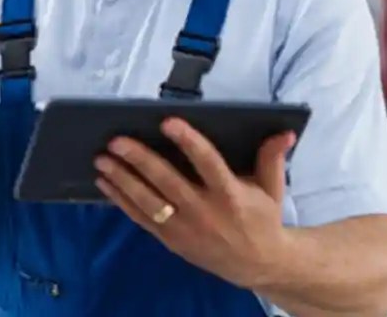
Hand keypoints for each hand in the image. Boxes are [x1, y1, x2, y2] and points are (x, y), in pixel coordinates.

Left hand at [94, 118, 296, 289]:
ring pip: (148, 202)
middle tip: (117, 141)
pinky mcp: (171, 240)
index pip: (207, 163)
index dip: (188, 141)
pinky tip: (104, 183)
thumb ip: (272, 158)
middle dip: (140, 160)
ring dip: (122, 180)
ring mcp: (185, 228)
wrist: (257, 265)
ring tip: (102, 159)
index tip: (167, 122)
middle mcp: (205, 212)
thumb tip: (284, 131)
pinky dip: (120, 200)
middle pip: (168, 182)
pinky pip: (141, 219)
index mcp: (231, 195)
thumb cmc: (262, 219)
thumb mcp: (272, 189)